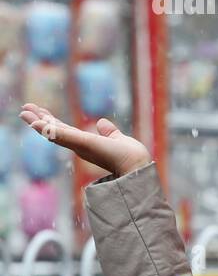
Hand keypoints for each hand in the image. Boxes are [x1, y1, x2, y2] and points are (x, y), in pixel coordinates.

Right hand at [18, 104, 152, 177]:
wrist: (136, 166)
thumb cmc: (130, 157)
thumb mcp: (117, 139)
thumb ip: (108, 132)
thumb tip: (102, 122)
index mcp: (86, 143)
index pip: (64, 130)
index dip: (52, 121)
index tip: (40, 111)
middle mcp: (79, 145)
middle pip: (54, 130)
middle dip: (39, 120)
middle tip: (24, 110)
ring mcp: (79, 145)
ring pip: (53, 132)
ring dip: (37, 123)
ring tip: (23, 113)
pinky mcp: (82, 143)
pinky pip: (61, 135)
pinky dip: (48, 130)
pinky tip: (35, 123)